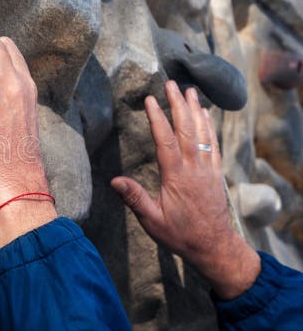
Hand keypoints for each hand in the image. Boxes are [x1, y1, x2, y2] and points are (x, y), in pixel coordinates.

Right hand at [111, 81, 260, 299]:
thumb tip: (113, 181)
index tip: (150, 100)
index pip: (166, 141)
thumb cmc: (180, 235)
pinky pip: (214, 143)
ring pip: (203, 133)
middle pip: (187, 129)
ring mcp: (208, 169)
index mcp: (177, 177)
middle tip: (172, 84)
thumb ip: (135, 198)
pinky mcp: (216, 173)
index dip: (157, 118)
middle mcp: (195, 168)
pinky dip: (209, 126)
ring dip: (196, 110)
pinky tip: (206, 115)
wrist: (214, 246)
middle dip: (178, 105)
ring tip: (190, 91)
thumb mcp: (152, 221)